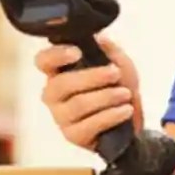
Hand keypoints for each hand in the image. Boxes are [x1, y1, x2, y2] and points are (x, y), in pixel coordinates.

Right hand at [35, 35, 143, 150]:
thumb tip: (101, 38)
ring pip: (79, 104)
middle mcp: (54, 94)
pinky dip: (111, 115)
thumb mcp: (119, 64)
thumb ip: (110, 50)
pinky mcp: (73, 135)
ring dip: (106, 97)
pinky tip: (125, 110)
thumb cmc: (118, 87)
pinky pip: (90, 125)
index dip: (55, 55)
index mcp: (59, 71)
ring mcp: (61, 116)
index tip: (77, 52)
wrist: (131, 120)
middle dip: (93, 77)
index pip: (43, 61)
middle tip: (115, 72)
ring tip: (125, 94)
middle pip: (62, 83)